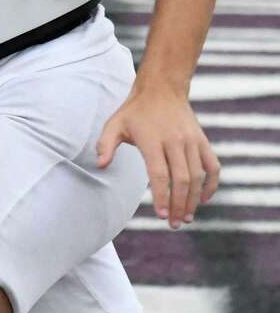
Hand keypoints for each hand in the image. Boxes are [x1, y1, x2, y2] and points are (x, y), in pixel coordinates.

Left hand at [96, 84, 220, 227]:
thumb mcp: (114, 123)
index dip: (162, 197)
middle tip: (174, 223)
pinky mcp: (202, 141)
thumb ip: (105, 144)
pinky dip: (211, 184)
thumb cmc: (135, 111)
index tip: (161, 216)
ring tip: (186, 217)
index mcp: (152, 139)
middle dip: (179, 204)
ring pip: (198, 176)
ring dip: (194, 199)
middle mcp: (175, 141)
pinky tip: (204, 199)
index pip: (160, 174)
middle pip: (182, 179)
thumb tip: (99, 165)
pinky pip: (213, 166)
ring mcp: (191, 141)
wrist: (161, 89)